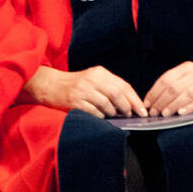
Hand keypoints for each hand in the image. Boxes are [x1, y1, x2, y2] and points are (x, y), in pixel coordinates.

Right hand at [19, 65, 146, 117]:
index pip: (123, 86)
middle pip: (117, 94)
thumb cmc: (76, 85)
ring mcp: (83, 91)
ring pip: (106, 105)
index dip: (135, 99)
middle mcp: (92, 80)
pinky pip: (94, 112)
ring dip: (113, 113)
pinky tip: (102, 118)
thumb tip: (131, 103)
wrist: (50, 85)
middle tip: (130, 116)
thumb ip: (110, 87)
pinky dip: (101, 117)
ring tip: (114, 116)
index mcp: (100, 73)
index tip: (142, 110)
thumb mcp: (94, 79)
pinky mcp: (75, 102)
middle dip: (127, 107)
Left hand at [143, 61, 192, 115]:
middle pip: (174, 88)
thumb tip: (154, 99)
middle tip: (154, 112)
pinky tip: (181, 113)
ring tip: (165, 114)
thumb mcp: (188, 74)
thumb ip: (173, 83)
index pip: (166, 79)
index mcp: (186, 68)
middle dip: (161, 101)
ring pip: (186, 94)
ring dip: (173, 105)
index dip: (154, 93)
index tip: (147, 104)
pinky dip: (190, 107)